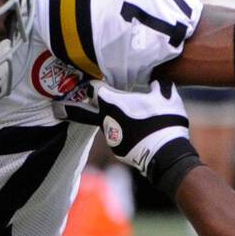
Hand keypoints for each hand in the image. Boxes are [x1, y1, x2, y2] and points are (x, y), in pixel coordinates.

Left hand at [59, 82, 201, 195]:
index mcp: (113, 103)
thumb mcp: (166, 97)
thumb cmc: (165, 122)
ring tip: (127, 118)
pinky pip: (117, 137)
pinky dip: (123, 134)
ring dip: (112, 120)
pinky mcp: (118, 151)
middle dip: (83, 105)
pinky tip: (136, 133)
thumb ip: (158, 86)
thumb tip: (157, 80)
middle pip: (91, 109)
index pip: (94, 90)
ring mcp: (111, 138)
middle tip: (67, 104)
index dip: (93, 85)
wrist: (167, 155)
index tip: (91, 83)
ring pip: (107, 124)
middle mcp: (106, 121)